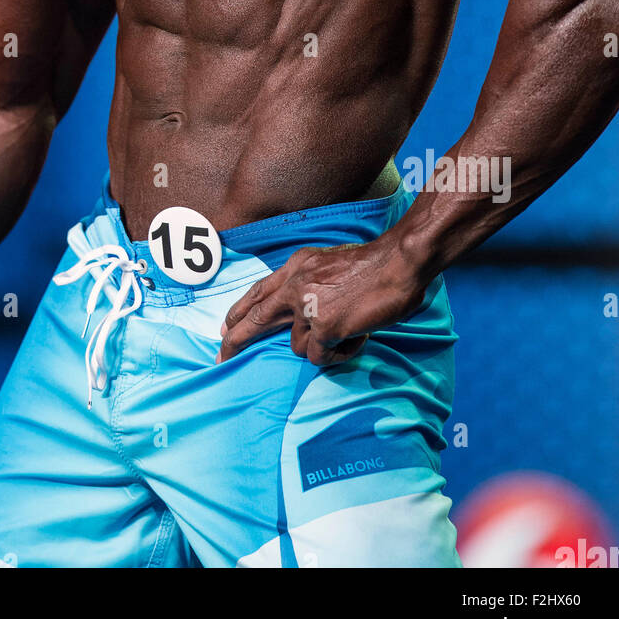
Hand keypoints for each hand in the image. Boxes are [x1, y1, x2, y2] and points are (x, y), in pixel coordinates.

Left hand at [217, 237, 426, 366]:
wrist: (397, 262)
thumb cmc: (373, 264)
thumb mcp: (329, 262)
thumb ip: (311, 281)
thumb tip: (304, 311)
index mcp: (297, 266)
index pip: (259, 290)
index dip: (239, 309)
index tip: (225, 325)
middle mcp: (296, 285)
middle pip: (255, 318)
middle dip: (236, 340)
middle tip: (221, 356)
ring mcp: (308, 307)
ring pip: (297, 347)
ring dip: (322, 347)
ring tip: (349, 333)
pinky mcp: (325, 326)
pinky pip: (320, 356)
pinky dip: (339, 354)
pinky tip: (357, 338)